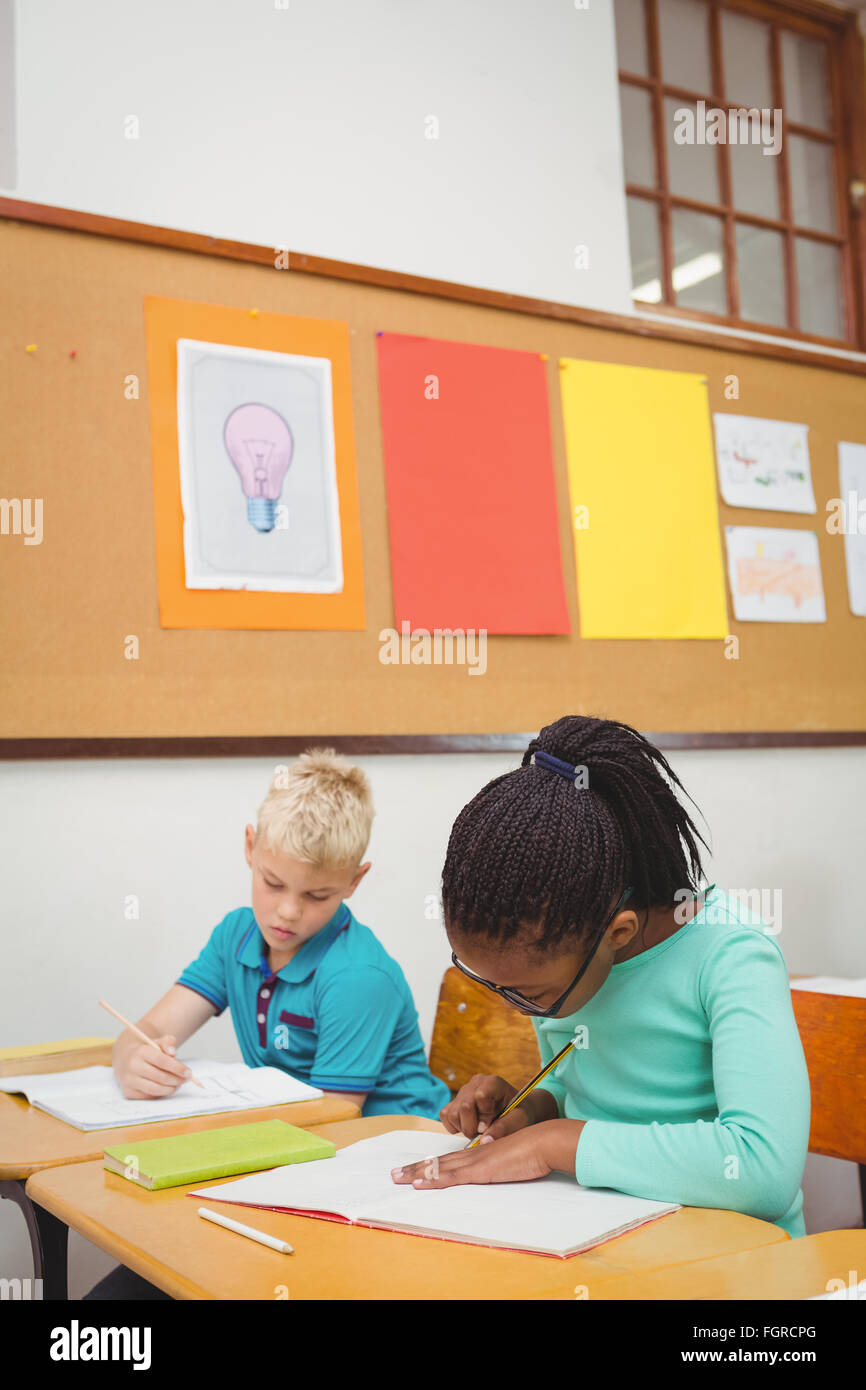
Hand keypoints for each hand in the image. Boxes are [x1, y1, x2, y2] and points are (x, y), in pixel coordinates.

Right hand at [120, 1034, 191, 1099]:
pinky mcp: (128, 1092)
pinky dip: (160, 1094)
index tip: (189, 1073)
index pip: (162, 1061)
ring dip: (170, 1089)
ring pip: (155, 1089)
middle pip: (160, 1077)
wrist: (125, 1059)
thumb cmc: (146, 1051)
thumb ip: (168, 1042)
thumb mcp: (157, 1041)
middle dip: (177, 1080)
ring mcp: (129, 1081)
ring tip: (178, 1084)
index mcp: (141, 1051)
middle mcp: (133, 1066)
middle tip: (186, 1079)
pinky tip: (166, 1088)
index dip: (178, 1068)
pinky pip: (149, 1096)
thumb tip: (173, 1052)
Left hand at [392, 1121, 571, 1187]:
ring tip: (397, 1178)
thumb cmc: (534, 1152)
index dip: (430, 1165)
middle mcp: (473, 1155)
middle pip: (438, 1162)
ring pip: (438, 1168)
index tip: (414, 1169)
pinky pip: (451, 1177)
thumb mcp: (514, 1162)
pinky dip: (433, 1180)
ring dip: (416, 1173)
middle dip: (415, 1168)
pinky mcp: (480, 1170)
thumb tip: (499, 1172)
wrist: (543, 1142)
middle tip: (394, 1174)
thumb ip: (503, 1166)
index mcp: (480, 1154)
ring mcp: (474, 1162)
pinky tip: (418, 1184)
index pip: (450, 1160)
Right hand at [440, 1073, 528, 1140]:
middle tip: (485, 1130)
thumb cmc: (519, 1113)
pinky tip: (470, 1125)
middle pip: (463, 1107)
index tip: (493, 1123)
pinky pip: (445, 1115)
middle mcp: (475, 1083)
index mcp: (493, 1083)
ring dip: (464, 1127)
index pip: (480, 1096)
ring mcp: (463, 1091)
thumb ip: (504, 1128)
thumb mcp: (520, 1120)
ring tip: (479, 1128)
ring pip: (451, 1113)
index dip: (485, 1115)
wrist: (516, 1111)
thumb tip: (485, 1141)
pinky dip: (455, 1126)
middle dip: (473, 1126)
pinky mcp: (454, 1101)